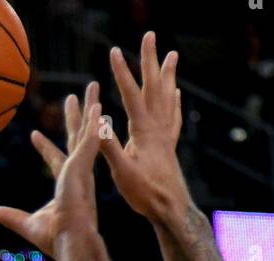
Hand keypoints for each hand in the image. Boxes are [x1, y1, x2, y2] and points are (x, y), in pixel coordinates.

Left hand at [0, 83, 103, 258]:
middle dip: (75, 118)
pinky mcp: (84, 166)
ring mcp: (82, 169)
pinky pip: (92, 138)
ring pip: (87, 131)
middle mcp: (77, 174)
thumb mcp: (27, 224)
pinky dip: (95, 122)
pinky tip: (98, 105)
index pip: (54, 160)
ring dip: (89, 108)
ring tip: (92, 86)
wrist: (72, 242)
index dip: (44, 148)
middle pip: (75, 139)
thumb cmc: (56, 240)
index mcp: (66, 186)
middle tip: (74, 97)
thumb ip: (10, 217)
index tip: (34, 134)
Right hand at [100, 32, 186, 222]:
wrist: (172, 212)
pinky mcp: (169, 147)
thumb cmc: (146, 196)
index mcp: (143, 132)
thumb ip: (109, 147)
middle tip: (150, 36)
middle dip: (149, 60)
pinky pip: (173, 118)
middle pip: (154, 87)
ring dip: (167, 75)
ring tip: (171, 55)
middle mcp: (157, 129)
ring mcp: (165, 136)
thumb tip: (97, 124)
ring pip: (167, 97)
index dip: (121, 72)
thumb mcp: (122, 174)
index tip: (113, 50)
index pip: (131, 95)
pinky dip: (174, 102)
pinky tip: (176, 94)